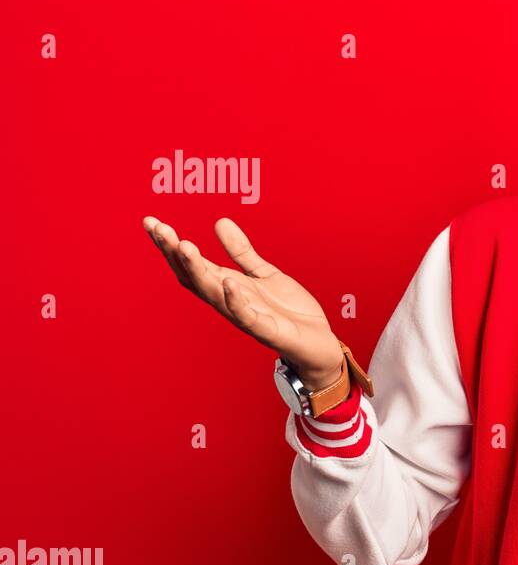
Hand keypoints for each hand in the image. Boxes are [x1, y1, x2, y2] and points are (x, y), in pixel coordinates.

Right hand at [142, 215, 343, 387]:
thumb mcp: (264, 274)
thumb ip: (242, 252)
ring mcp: (245, 316)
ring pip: (214, 294)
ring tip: (185, 246)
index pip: (192, 265)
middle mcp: (229, 301)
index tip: (152, 222)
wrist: (318, 343)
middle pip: (194, 277)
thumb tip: (219, 221)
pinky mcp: (266, 330)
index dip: (171, 245)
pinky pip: (246, 316)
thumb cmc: (288, 311)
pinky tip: (229, 282)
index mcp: (227, 286)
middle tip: (159, 228)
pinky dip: (235, 300)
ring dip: (198, 270)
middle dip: (175, 253)